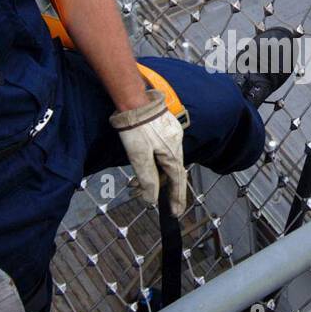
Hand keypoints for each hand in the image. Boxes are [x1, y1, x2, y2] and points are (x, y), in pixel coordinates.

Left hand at [110, 87, 187, 215]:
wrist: (133, 98)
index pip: (177, 181)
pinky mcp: (164, 127)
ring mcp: (171, 134)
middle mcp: (176, 144)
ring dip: (154, 173)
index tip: (176, 212)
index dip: (177, 198)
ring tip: (137, 183)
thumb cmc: (136, 127)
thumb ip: (147, 179)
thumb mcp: (139, 157)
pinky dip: (154, 161)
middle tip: (149, 198)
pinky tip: (144, 163)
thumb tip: (151, 199)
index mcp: (173, 153)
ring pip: (165, 160)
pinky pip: (162, 150)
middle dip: (161, 187)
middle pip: (171, 171)